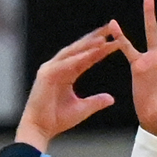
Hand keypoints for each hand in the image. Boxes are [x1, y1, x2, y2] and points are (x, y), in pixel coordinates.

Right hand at [14, 26, 118, 150]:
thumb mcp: (82, 109)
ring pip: (72, 53)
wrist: (40, 129)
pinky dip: (78, 58)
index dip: (101, 48)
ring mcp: (50, 69)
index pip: (86, 57)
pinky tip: (91, 53)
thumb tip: (111, 98)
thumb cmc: (57, 119)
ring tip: (103, 37)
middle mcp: (57, 67)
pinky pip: (66, 64)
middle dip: (95, 37)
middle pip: (79, 49)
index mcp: (66, 73)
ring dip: (88, 44)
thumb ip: (96, 101)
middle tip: (111, 27)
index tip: (115, 41)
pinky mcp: (46, 75)